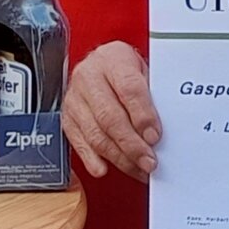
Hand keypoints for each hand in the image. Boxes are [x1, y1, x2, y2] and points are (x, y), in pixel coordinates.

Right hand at [62, 42, 161, 181]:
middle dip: (131, 144)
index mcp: (113, 59)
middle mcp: (89, 76)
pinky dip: (91, 158)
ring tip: (137, 168)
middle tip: (149, 161)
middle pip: (109, 116)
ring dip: (118, 156)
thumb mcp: (145, 71)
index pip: (129, 89)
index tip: (155, 136)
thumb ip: (153, 96)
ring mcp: (74, 98)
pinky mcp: (67, 117)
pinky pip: (78, 141)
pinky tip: (104, 168)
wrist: (102, 64)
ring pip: (95, 133)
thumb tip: (160, 130)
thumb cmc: (126, 70)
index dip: (142, 116)